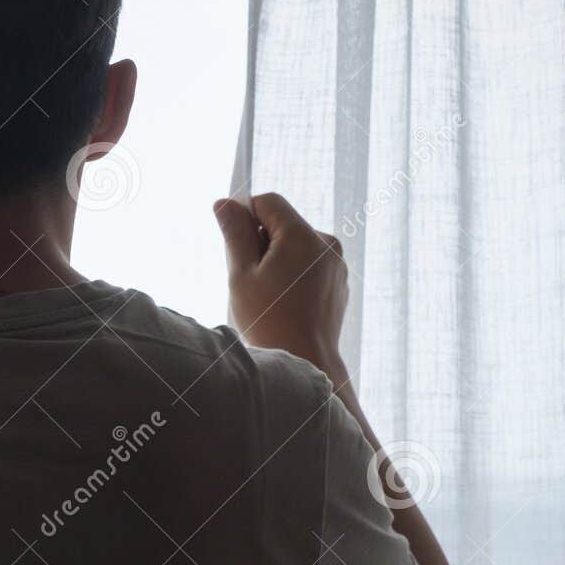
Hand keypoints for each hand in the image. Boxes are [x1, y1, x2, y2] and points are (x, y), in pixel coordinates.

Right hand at [214, 192, 346, 375]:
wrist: (306, 362)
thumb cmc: (268, 320)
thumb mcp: (241, 274)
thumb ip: (234, 232)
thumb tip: (224, 203)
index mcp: (302, 235)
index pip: (268, 202)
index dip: (244, 217)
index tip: (233, 247)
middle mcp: (326, 243)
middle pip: (283, 223)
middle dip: (261, 241)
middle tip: (249, 278)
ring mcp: (336, 263)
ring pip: (297, 244)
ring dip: (277, 258)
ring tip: (268, 294)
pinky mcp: (339, 281)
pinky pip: (311, 264)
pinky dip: (294, 273)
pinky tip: (285, 302)